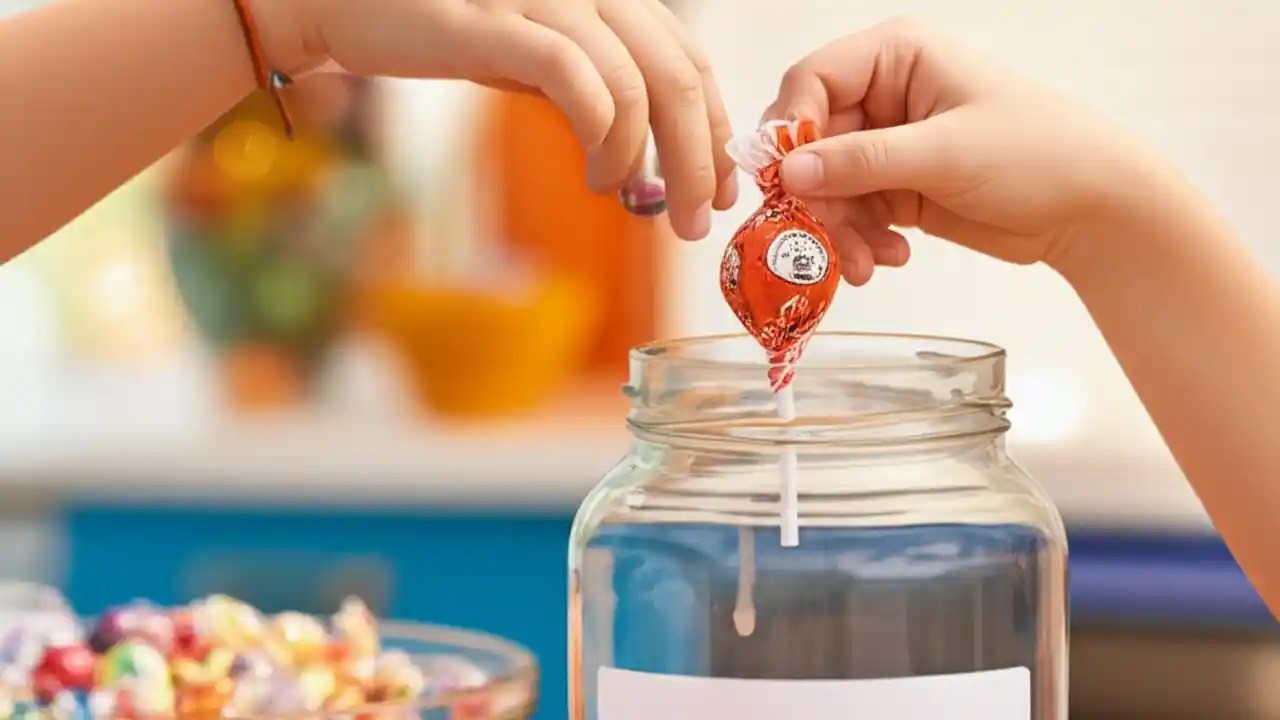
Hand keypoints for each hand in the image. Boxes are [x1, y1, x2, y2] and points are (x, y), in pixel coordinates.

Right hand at [272, 0, 735, 239]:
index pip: (688, 57)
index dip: (715, 127)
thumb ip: (591, 83)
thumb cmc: (442, 28)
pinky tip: (597, 176)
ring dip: (650, 160)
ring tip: (633, 200)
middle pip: (678, 74)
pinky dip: (602, 137)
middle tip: (695, 220)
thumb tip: (644, 157)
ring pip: (637, 84)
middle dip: (699, 158)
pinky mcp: (496, 20)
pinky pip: (576, 80)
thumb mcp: (534, 51)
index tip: (719, 187)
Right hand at [764, 18, 1172, 284]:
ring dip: (838, 229)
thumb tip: (790, 171)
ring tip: (866, 262)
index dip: (791, 127)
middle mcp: (885, 96)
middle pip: (811, 142)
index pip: (813, 80)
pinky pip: (851, 214)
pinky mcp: (896, 189)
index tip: (788, 177)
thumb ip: (862, 161)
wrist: (1092, 210)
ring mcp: (889, 145)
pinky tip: (889, 257)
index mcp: (898, 57)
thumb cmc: (1038, 154)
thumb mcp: (944, 153)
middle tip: (824, 236)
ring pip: (826, 187)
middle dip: (816, 195)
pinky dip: (859, 241)